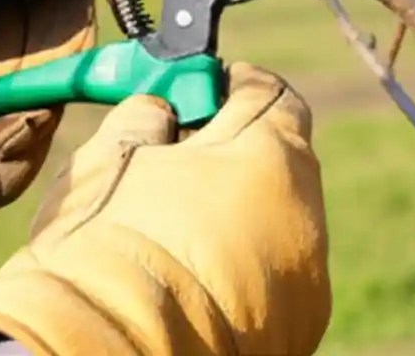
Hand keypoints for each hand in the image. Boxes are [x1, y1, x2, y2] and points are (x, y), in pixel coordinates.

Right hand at [0, 62, 331, 355]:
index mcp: (268, 154)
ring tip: (176, 227)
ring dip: (241, 210)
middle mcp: (305, 213)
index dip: (230, 85)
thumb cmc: (105, 244)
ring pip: (280, 220)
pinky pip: (278, 275)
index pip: (270, 91)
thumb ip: (146, 116)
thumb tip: (160, 111)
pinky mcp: (300, 326)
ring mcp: (309, 276)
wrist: (107, 352)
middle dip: (236, 149)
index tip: (200, 89)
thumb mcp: (111, 155)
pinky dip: (244, 264)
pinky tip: (192, 275)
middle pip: (282, 158)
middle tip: (179, 155)